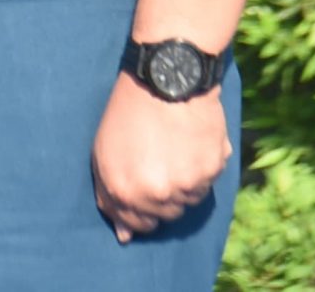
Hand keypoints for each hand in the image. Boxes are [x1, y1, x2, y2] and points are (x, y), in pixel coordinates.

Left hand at [91, 72, 231, 243]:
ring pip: (189, 201)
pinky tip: (191, 143)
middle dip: (162, 197)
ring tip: (176, 149)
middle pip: (165, 216)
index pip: (136, 224)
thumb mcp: (105, 151)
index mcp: (123, 191)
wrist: (166, 78)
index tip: (145, 192)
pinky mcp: (210, 170)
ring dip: (184, 183)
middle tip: (162, 164)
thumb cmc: (130, 111)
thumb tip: (126, 236)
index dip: (140, 211)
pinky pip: (207, 183)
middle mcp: (154, 194)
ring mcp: (184, 184)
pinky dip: (202, 168)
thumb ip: (111, 196)